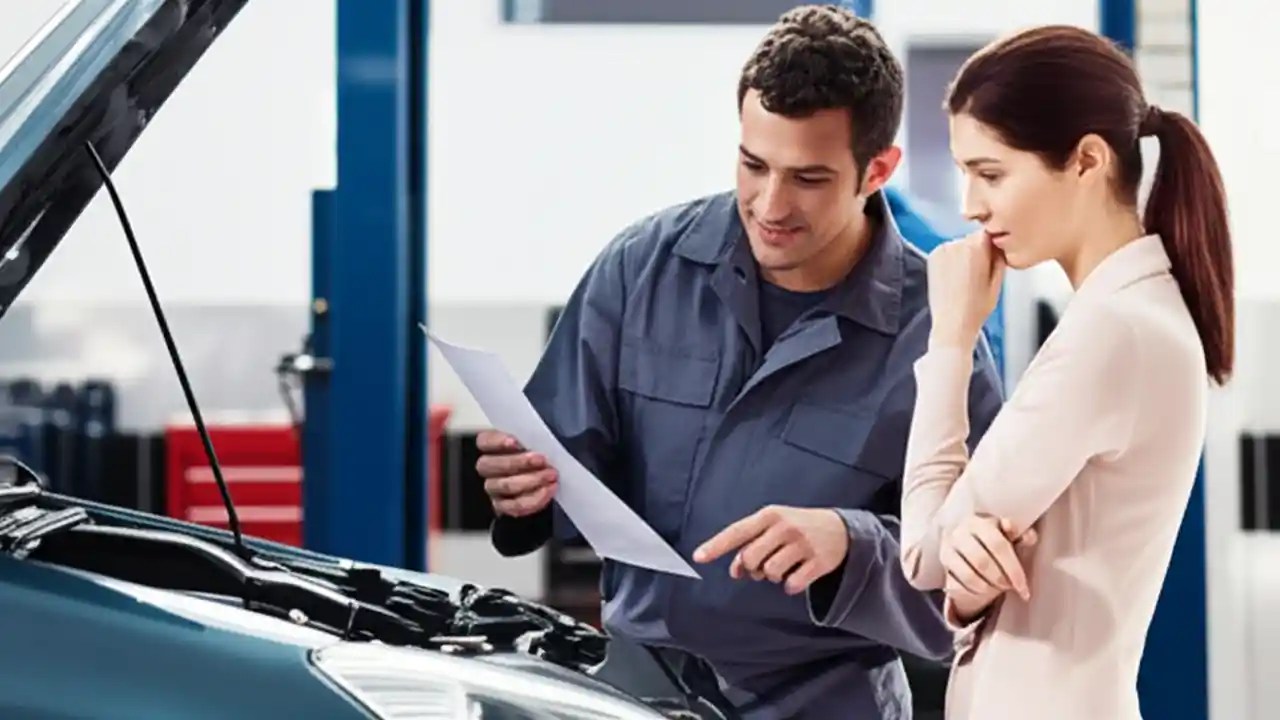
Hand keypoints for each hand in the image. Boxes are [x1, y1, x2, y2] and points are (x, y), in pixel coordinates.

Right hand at [475, 430, 557, 516]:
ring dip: (531, 480)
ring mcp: (493, 488)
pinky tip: (548, 490)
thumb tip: (540, 440)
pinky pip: (515, 506)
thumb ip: (531, 439)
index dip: (497, 442)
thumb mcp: (534, 442)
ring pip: (505, 485)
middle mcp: (488, 468)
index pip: (485, 441)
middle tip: (541, 460)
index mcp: (490, 445)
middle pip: (492, 465)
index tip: (515, 442)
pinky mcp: (503, 506)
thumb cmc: (538, 454)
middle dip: (519, 462)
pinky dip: (534, 499)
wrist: (546, 478)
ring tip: (550, 475)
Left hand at [692, 506, 848, 595]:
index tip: (698, 557)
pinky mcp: (818, 562)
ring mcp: (803, 544)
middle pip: (750, 558)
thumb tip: (734, 571)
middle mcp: (784, 527)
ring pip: (770, 573)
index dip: (716, 545)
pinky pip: (792, 584)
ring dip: (772, 577)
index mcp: (769, 515)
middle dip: (752, 568)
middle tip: (763, 566)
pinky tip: (797, 576)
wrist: (840, 528)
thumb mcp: (773, 527)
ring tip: (783, 567)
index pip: (737, 531)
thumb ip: (750, 544)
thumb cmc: (797, 527)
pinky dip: (791, 586)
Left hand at [926, 232, 1005, 348]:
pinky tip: (953, 278)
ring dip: (963, 256)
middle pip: (973, 239)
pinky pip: (947, 252)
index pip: (990, 233)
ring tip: (964, 279)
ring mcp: (942, 250)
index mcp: (977, 247)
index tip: (993, 258)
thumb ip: (1000, 257)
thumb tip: (999, 245)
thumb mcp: (998, 282)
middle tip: (978, 274)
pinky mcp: (932, 257)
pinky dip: (950, 260)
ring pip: (960, 245)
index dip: (993, 246)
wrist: (951, 323)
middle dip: (978, 251)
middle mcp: (957, 243)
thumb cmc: (976, 308)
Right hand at [941, 515, 1036, 602]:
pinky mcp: (943, 560)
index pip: (998, 546)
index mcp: (981, 521)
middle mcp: (961, 531)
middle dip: (1001, 579)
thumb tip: (1029, 537)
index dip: (1013, 569)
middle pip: (983, 562)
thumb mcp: (1011, 536)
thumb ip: (1022, 536)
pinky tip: (984, 589)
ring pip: (969, 575)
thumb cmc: (995, 539)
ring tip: (999, 587)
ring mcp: (949, 546)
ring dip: (988, 587)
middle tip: (1012, 587)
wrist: (967, 539)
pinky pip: (958, 583)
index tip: (1023, 587)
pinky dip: (974, 590)